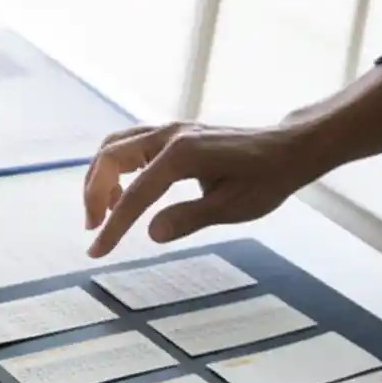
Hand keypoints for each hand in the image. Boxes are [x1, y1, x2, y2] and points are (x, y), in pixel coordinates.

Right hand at [82, 122, 327, 257]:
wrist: (288, 148)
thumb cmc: (266, 178)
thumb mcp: (233, 206)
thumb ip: (189, 218)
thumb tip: (151, 234)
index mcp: (183, 154)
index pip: (134, 194)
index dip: (113, 226)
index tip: (96, 252)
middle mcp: (169, 135)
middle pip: (110, 157)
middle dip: (94, 195)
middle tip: (95, 229)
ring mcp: (168, 130)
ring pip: (114, 146)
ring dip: (99, 178)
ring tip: (104, 213)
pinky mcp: (171, 134)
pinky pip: (127, 144)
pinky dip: (114, 167)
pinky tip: (123, 192)